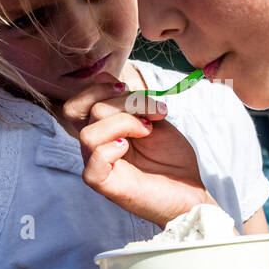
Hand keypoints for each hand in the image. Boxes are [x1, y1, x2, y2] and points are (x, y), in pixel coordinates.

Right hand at [62, 72, 211, 226]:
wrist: (189, 189)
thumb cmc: (171, 158)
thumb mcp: (153, 118)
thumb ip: (130, 101)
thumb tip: (105, 79)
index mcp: (103, 129)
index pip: (80, 102)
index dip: (100, 88)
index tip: (129, 90)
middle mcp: (96, 146)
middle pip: (84, 110)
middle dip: (122, 102)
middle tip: (152, 113)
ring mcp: (99, 165)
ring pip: (88, 134)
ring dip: (123, 123)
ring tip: (147, 130)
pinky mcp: (106, 185)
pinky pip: (92, 164)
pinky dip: (111, 149)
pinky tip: (128, 148)